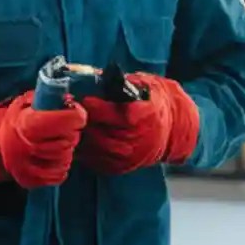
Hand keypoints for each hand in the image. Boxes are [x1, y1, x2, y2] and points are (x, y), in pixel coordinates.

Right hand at [0, 90, 87, 188]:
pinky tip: (53, 159)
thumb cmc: (18, 120)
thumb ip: (47, 100)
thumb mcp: (26, 102)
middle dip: (71, 133)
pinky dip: (61, 167)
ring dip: (66, 150)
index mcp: (26, 124)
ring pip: (65, 159)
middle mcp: (25, 147)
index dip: (75, 116)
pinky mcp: (29, 181)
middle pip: (67, 141)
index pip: (61, 121)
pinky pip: (59, 176)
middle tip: (64, 128)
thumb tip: (69, 100)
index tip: (77, 114)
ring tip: (55, 143)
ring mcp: (26, 167)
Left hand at [78, 73, 199, 175]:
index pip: (122, 116)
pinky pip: (99, 162)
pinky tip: (78, 139)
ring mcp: (132, 155)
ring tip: (73, 125)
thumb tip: (99, 77)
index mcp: (148, 115)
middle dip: (87, 122)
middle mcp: (141, 138)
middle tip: (73, 111)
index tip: (87, 100)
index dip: (102, 109)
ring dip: (83, 137)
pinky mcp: (124, 167)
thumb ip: (124, 82)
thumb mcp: (145, 84)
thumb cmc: (153, 101)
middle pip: (106, 134)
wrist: (172, 128)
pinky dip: (85, 152)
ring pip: (100, 149)